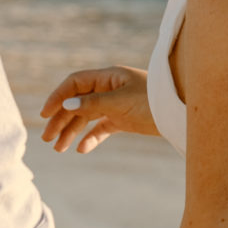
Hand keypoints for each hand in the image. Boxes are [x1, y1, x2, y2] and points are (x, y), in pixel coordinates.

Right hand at [39, 65, 156, 152]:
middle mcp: (109, 89)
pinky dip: (91, 137)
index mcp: (108, 77)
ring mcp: (116, 104)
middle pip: (77, 103)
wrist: (182, 112)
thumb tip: (66, 105)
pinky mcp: (124, 119)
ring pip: (87, 117)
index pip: (74, 84)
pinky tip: (82, 149)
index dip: (57, 97)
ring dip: (72, 131)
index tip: (45, 115)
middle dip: (61, 120)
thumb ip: (94, 104)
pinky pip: (102, 128)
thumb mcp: (122, 102)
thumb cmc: (154, 101)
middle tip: (47, 139)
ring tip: (60, 149)